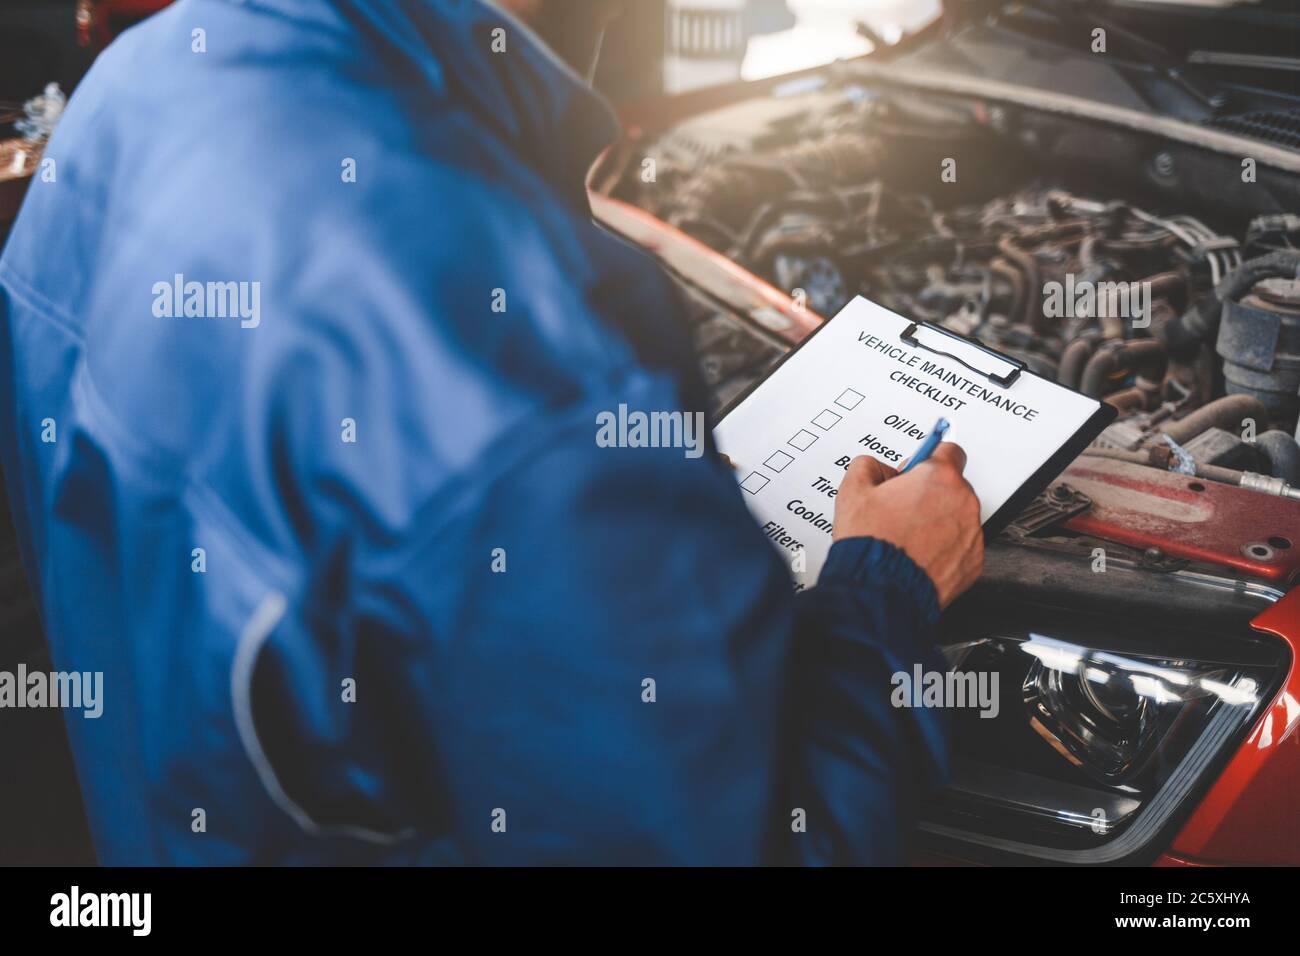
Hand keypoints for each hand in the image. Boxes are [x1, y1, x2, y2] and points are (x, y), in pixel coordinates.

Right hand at [831, 444, 983, 607]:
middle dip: (930, 495)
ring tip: (908, 538)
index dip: (928, 460)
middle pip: (952, 487)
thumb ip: (867, 466)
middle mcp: (963, 502)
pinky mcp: (973, 563)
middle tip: (903, 510)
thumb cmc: (871, 543)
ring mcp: (972, 534)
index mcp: (938, 477)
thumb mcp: (853, 491)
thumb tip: (876, 468)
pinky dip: (945, 550)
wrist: (881, 589)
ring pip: (957, 518)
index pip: (949, 450)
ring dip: (938, 523)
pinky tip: (918, 556)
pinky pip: (961, 548)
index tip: (919, 470)